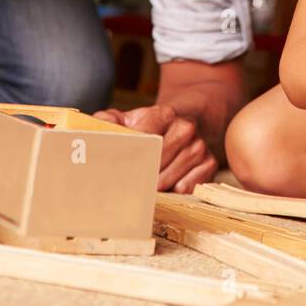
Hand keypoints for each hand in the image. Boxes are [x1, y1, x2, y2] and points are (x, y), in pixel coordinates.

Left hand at [95, 104, 217, 193]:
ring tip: (145, 187)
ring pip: (172, 177)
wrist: (187, 122)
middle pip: (158, 160)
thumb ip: (108, 121)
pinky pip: (188, 187)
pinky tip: (167, 186)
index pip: (145, 136)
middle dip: (140, 175)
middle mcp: (186, 127)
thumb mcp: (129, 119)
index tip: (115, 168)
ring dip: (156, 186)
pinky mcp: (210, 163)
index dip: (129, 154)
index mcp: (164, 113)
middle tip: (125, 186)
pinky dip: (174, 191)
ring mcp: (200, 146)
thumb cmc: (150, 127)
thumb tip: (95, 128)